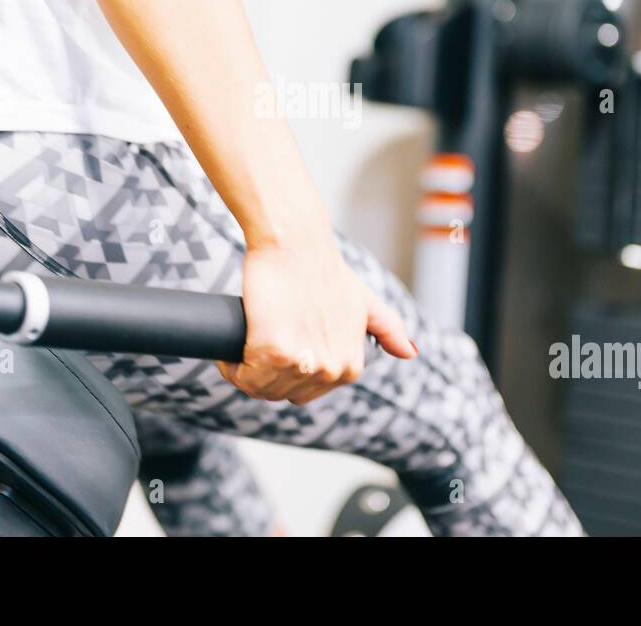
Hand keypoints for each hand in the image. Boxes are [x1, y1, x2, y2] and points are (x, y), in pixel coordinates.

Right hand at [217, 241, 417, 404]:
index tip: (268, 351)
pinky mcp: (274, 351)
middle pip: (280, 395)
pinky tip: (229, 351)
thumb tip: (411, 353)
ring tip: (239, 347)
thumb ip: (388, 328)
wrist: (295, 244)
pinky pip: (243, 376)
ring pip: (259, 389)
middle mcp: (332, 371)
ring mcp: (305, 363)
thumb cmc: (324, 270)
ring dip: (243, 374)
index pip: (303, 394)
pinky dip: (231, 367)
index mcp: (350, 367)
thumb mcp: (363, 301)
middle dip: (261, 377)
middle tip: (250, 348)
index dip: (281, 375)